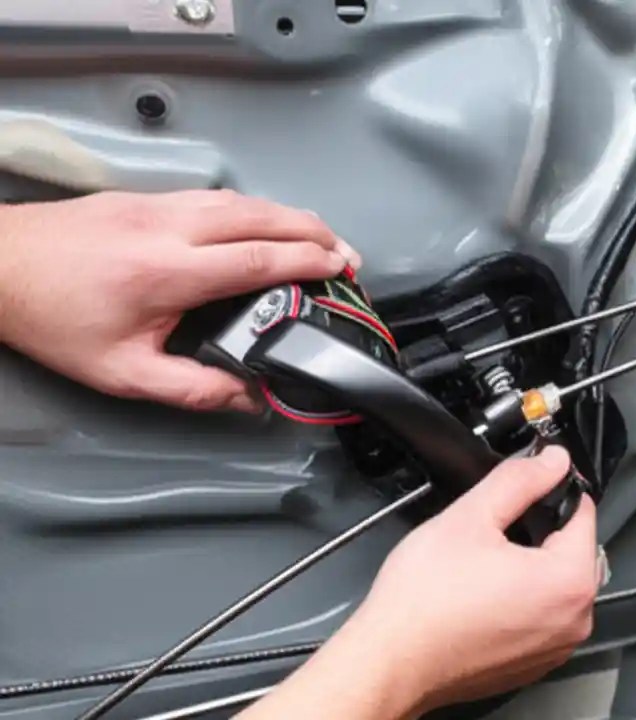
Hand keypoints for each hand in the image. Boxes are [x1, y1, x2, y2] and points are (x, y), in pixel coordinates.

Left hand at [0, 190, 361, 411]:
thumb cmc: (49, 315)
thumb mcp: (122, 372)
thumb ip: (192, 388)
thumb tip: (246, 397)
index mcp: (167, 271)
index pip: (259, 258)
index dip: (309, 262)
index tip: (339, 269)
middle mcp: (168, 228)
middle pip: (263, 217)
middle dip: (315, 232)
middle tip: (347, 253)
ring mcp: (157, 206)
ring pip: (242, 200)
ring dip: (289, 216)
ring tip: (319, 238)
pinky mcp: (146, 198)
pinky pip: (217, 196)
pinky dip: (256, 208)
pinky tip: (266, 222)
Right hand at [241, 447, 598, 719]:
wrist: (390, 661)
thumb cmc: (423, 603)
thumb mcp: (470, 518)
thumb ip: (519, 481)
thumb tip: (552, 461)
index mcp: (569, 582)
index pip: (583, 513)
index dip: (554, 491)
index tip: (528, 488)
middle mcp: (573, 620)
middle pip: (574, 551)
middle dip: (541, 533)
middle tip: (493, 533)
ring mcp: (556, 647)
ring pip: (557, 585)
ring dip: (531, 568)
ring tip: (483, 567)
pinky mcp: (535, 664)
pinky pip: (542, 617)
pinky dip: (523, 601)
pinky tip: (484, 597)